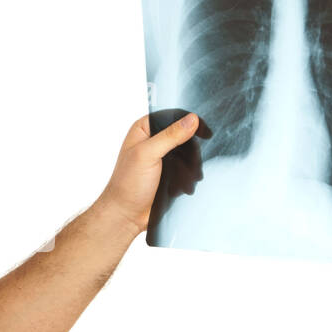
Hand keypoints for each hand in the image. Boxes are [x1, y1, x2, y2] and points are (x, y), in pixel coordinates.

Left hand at [96, 110, 201, 234]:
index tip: (204, 130)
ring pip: (188, 153)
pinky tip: (186, 186)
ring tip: (191, 177)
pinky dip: (190, 176)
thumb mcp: (147, 155)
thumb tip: (191, 120)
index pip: (171, 115)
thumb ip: (169, 136)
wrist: (127, 215)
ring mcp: (162, 157)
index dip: (188, 120)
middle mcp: (153, 140)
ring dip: (192, 165)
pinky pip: (187, 168)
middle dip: (192, 149)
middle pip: (184, 134)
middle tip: (195, 160)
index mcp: (144, 129)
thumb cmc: (128, 184)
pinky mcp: (169, 173)